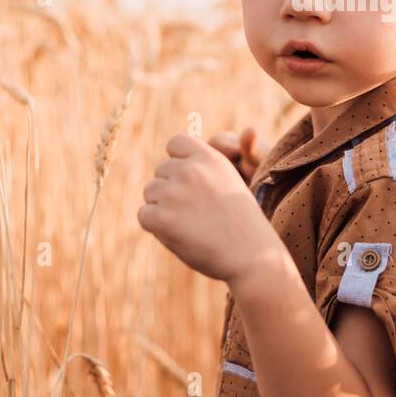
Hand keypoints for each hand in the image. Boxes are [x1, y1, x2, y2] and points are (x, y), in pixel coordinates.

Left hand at [137, 134, 277, 282]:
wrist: (250, 253)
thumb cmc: (242, 222)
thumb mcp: (229, 182)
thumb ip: (202, 172)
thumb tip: (169, 170)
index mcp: (209, 158)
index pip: (175, 143)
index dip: (178, 160)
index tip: (188, 179)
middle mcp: (189, 170)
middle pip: (160, 171)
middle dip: (170, 187)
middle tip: (194, 211)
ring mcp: (173, 193)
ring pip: (150, 192)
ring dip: (162, 207)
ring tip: (189, 224)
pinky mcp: (161, 217)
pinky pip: (144, 215)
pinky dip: (156, 227)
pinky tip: (179, 234)